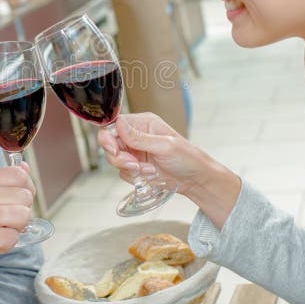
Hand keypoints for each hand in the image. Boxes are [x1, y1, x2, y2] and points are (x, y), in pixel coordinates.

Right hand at [0, 163, 34, 273]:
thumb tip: (25, 169)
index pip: (17, 174)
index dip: (28, 188)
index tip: (21, 199)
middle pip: (23, 196)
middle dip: (23, 211)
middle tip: (8, 220)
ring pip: (22, 216)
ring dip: (17, 228)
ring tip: (0, 231)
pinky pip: (12, 238)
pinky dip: (7, 244)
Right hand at [99, 113, 241, 228]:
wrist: (196, 180)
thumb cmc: (188, 158)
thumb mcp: (164, 146)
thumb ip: (139, 137)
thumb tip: (118, 123)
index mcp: (143, 123)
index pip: (114, 124)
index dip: (108, 137)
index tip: (113, 150)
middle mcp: (136, 135)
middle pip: (110, 144)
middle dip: (120, 157)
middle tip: (134, 165)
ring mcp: (135, 151)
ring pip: (115, 159)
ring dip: (129, 168)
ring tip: (148, 171)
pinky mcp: (136, 166)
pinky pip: (123, 172)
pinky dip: (134, 176)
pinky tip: (150, 175)